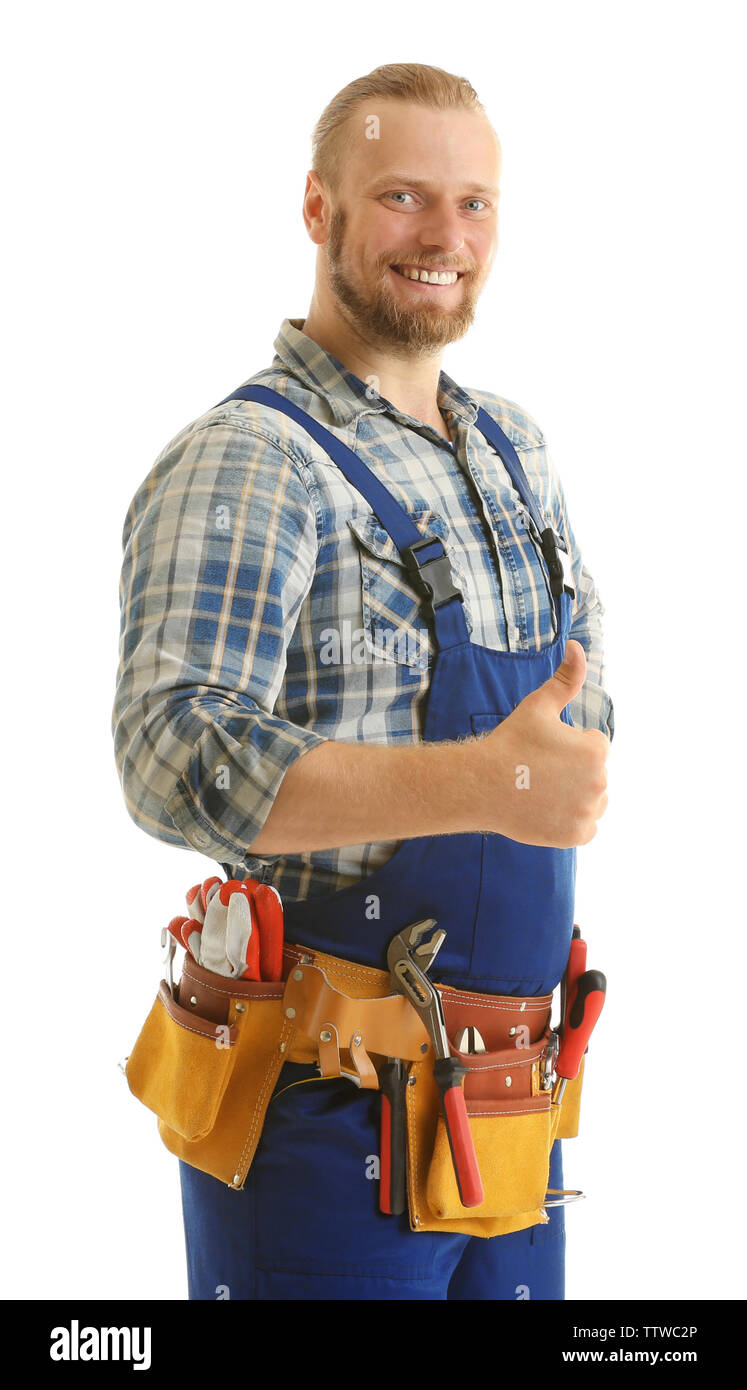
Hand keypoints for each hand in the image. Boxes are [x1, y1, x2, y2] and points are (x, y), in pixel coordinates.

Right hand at [480, 640, 608, 847]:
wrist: (481, 785)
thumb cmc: (510, 742)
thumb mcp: (539, 705)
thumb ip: (566, 677)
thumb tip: (577, 646)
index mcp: (596, 750)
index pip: (594, 746)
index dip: (568, 745)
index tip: (544, 750)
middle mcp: (600, 782)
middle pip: (594, 774)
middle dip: (572, 772)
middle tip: (539, 772)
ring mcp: (589, 812)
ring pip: (591, 801)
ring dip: (574, 796)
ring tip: (542, 791)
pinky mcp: (576, 836)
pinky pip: (584, 826)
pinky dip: (569, 821)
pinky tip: (545, 810)